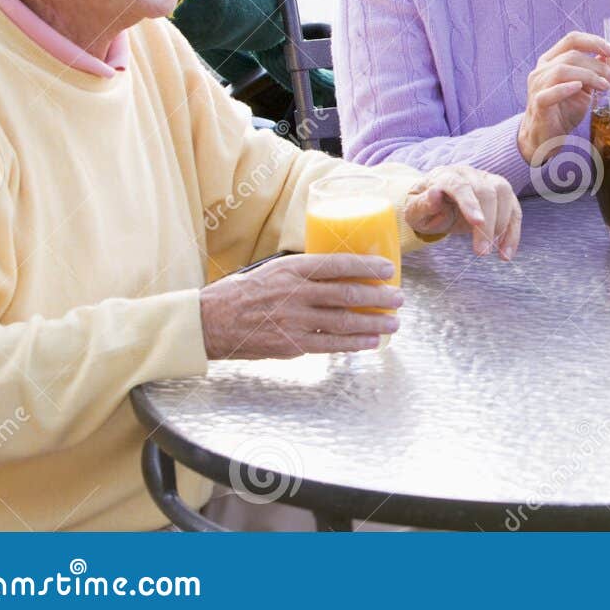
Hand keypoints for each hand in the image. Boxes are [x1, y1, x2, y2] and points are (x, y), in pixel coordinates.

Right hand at [200, 254, 401, 359]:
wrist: (210, 322)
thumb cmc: (244, 292)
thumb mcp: (274, 269)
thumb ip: (305, 270)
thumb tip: (341, 269)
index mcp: (292, 269)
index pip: (339, 264)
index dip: (368, 266)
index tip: (388, 269)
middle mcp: (295, 293)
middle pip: (348, 294)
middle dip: (379, 297)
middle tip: (399, 298)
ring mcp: (294, 321)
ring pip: (344, 321)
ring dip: (374, 323)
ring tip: (393, 323)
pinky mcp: (291, 345)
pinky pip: (330, 344)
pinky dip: (355, 343)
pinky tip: (371, 342)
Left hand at [405, 165, 521, 258]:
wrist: (436, 202)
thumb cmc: (424, 207)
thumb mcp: (414, 210)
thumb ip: (423, 204)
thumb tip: (435, 194)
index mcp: (446, 176)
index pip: (460, 185)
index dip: (470, 203)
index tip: (477, 223)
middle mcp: (469, 174)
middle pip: (486, 191)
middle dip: (488, 223)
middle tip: (482, 252)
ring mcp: (487, 180)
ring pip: (504, 195)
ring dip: (504, 226)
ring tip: (498, 254)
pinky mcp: (500, 193)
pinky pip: (513, 209)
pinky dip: (513, 232)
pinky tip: (506, 252)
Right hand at [517, 31, 609, 162]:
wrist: (547, 138)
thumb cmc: (565, 110)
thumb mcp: (585, 88)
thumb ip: (595, 71)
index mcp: (552, 60)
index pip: (573, 40)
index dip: (595, 42)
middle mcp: (542, 69)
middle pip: (572, 56)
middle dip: (599, 66)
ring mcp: (537, 86)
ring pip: (562, 70)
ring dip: (589, 76)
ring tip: (606, 87)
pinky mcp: (538, 104)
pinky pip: (549, 93)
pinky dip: (565, 88)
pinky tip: (579, 88)